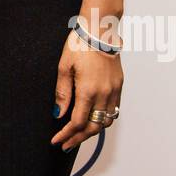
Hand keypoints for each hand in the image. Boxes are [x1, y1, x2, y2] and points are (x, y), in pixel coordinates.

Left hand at [51, 31, 122, 151]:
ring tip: (78, 135)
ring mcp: (114, 90)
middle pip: (93, 127)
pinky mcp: (119, 86)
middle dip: (78, 138)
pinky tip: (93, 120)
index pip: (78, 123)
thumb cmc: (79, 45)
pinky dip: (103, 120)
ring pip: (105, 121)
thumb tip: (58, 114)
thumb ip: (62, 93)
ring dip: (92, 132)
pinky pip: (114, 110)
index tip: (57, 141)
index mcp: (88, 90)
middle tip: (66, 144)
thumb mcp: (64, 67)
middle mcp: (104, 94)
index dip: (66, 134)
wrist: (100, 30)